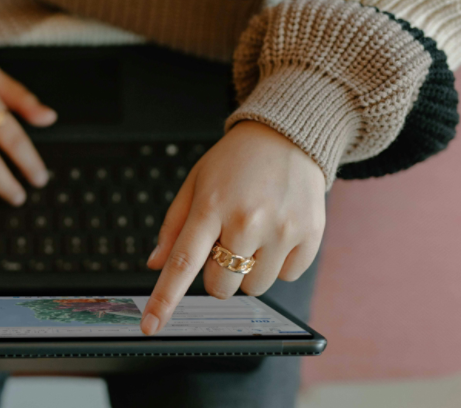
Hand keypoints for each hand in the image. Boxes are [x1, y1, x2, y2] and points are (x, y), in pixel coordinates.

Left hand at [140, 121, 325, 334]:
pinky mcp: (310, 235)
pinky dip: (279, 263)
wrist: (288, 136)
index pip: (182, 263)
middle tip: (225, 245)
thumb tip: (156, 264)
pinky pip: (287, 277)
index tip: (150, 324)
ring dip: (249, 270)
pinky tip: (277, 231)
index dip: (164, 299)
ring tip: (254, 233)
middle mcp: (246, 220)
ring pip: (254, 287)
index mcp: (211, 206)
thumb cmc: (235, 162)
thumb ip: (173, 226)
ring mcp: (281, 229)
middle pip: (221, 286)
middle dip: (218, 275)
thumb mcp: (195, 184)